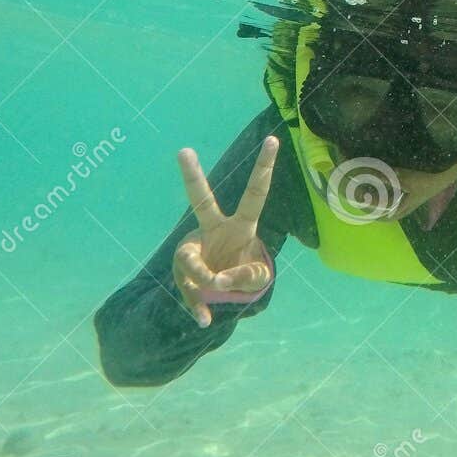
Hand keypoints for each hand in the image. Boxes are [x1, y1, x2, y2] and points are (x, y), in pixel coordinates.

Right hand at [172, 137, 279, 328]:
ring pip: (192, 261)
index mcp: (241, 226)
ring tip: (218, 288)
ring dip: (207, 280)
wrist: (221, 293)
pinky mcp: (183, 271)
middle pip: (201, 201)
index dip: (265, 168)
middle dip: (192, 176)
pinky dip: (199, 306)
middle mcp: (213, 229)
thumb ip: (245, 277)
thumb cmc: (242, 275)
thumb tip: (216, 282)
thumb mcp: (255, 278)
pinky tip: (205, 317)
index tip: (273, 139)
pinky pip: (191, 289)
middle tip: (183, 150)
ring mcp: (194, 248)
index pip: (255, 194)